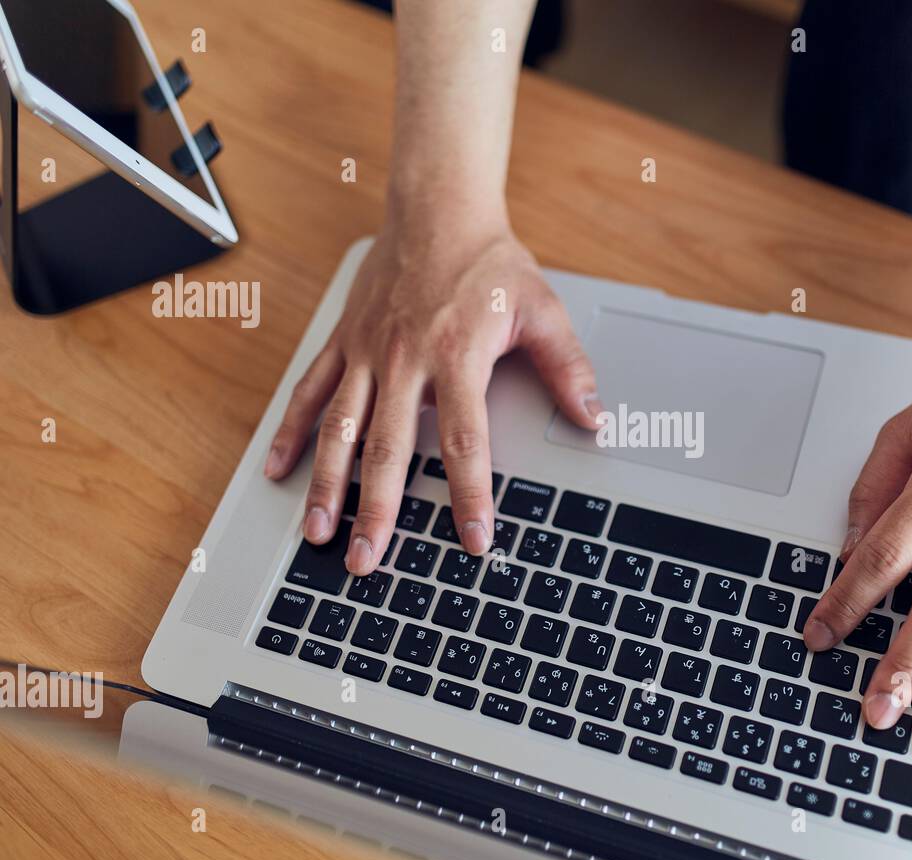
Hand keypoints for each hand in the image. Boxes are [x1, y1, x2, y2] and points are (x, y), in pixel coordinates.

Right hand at [263, 216, 601, 573]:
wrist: (438, 207)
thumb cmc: (491, 262)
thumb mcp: (543, 310)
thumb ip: (569, 368)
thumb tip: (595, 418)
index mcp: (457, 356)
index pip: (464, 441)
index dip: (468, 495)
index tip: (473, 541)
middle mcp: (404, 358)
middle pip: (389, 448)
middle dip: (378, 510)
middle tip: (370, 561)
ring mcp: (366, 351)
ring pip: (340, 427)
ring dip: (326, 484)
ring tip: (317, 532)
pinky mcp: (343, 340)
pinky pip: (310, 390)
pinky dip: (290, 431)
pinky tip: (277, 469)